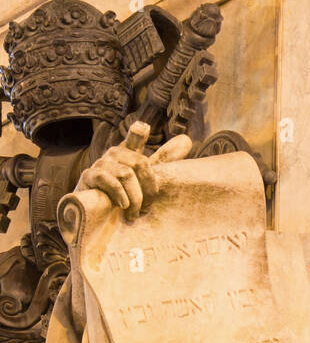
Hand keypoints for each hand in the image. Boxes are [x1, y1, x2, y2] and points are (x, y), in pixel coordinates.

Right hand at [76, 121, 192, 221]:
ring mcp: (101, 164)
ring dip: (135, 198)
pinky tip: (123, 205)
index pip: (135, 139)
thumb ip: (162, 161)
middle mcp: (114, 155)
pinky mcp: (89, 177)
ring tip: (134, 213)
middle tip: (148, 208)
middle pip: (140, 163)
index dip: (139, 135)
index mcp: (128, 154)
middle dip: (149, 188)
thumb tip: (188, 140)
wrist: (91, 213)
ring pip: (127, 174)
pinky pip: (109, 181)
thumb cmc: (120, 196)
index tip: (144, 128)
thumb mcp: (142, 179)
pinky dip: (120, 195)